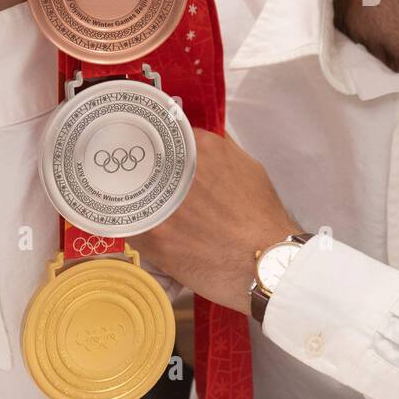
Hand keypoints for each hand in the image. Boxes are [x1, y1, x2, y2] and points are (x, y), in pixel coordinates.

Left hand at [133, 129, 300, 313]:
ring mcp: (162, 206)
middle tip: (152, 189)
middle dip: (145, 177)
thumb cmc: (261, 217)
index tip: (157, 160)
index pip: (164, 138)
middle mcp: (178, 172)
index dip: (159, 151)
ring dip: (137, 204)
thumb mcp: (249, 167)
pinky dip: (138, 230)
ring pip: (132, 197)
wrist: (266, 261)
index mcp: (201, 148)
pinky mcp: (155, 238)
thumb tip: (201, 137)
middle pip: (144, 166)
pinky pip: (132, 228)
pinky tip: (152, 235)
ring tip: (148, 213)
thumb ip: (221, 148)